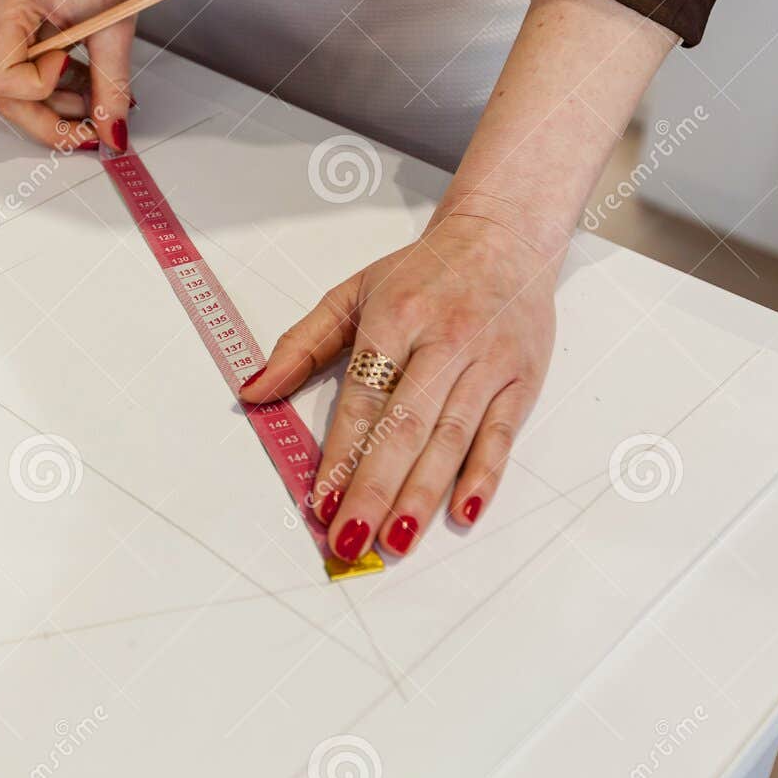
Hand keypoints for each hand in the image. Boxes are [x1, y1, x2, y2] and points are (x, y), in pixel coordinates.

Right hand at [0, 0, 140, 154]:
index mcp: (6, 6)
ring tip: (96, 96)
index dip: (41, 88)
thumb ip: (110, 85)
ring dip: (58, 107)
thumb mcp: (114, 27)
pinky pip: (23, 81)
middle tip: (93, 127)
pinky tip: (82, 82)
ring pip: (16, 96)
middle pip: (6, 96)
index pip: (3, 79)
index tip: (72, 64)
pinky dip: (55, 91)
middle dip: (51, 119)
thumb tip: (112, 134)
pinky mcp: (7, 39)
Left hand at [239, 209, 561, 560]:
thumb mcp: (353, 293)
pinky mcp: (523, 379)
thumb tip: (254, 389)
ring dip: (423, 496)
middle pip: (405, 427)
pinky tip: (463, 513)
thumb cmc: (425, 272)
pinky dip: (484, 477)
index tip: (321, 503)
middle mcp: (443, 342)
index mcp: (396, 319)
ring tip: (395, 541)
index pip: (363, 399)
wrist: (504, 235)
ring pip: (451, 440)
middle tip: (352, 541)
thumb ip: (301, 344)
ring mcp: (487, 362)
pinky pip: (502, 435)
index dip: (341, 455)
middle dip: (375, 490)